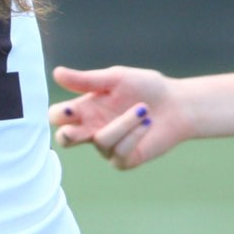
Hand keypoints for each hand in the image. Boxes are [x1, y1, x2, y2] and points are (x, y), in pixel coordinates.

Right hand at [50, 65, 188, 169]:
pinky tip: (148, 124)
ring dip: (124, 123)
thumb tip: (56, 73)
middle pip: (66, 140)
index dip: (58, 115)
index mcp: (85, 109)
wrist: (177, 104)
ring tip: (143, 109)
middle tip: (71, 132)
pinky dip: (135, 134)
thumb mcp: (116, 78)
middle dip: (67, 136)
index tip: (69, 109)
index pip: (59, 116)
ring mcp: (107, 147)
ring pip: (101, 141)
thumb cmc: (146, 88)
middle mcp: (92, 129)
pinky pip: (120, 152)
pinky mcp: (123, 160)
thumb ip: (86, 80)